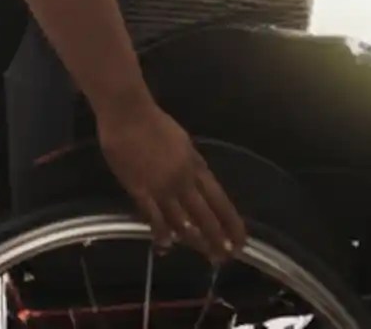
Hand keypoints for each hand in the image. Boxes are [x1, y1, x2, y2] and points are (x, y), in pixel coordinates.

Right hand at [96, 94, 247, 263]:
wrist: (129, 114)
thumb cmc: (156, 124)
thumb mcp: (184, 143)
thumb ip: (192, 165)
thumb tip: (199, 184)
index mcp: (196, 166)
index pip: (220, 201)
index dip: (231, 222)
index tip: (241, 239)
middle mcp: (183, 180)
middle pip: (205, 216)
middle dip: (217, 238)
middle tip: (225, 257)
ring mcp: (161, 187)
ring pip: (182, 221)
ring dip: (194, 240)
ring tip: (204, 256)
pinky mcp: (139, 189)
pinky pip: (153, 217)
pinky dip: (161, 232)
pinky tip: (166, 245)